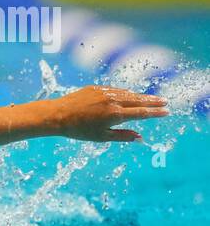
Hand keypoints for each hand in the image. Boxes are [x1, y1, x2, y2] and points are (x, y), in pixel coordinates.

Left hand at [45, 85, 168, 142]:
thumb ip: (122, 136)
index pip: (141, 113)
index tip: (167, 112)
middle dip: (153, 101)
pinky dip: (125, 93)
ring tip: (152, 99)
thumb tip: (140, 138)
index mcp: (115, 115)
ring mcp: (104, 93)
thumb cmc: (78, 130)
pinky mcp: (96, 88)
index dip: (155, 113)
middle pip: (138, 100)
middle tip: (165, 102)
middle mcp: (112, 101)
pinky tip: (130, 95)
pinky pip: (116, 90)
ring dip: (141, 96)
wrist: (57, 115)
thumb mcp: (101, 137)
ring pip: (128, 94)